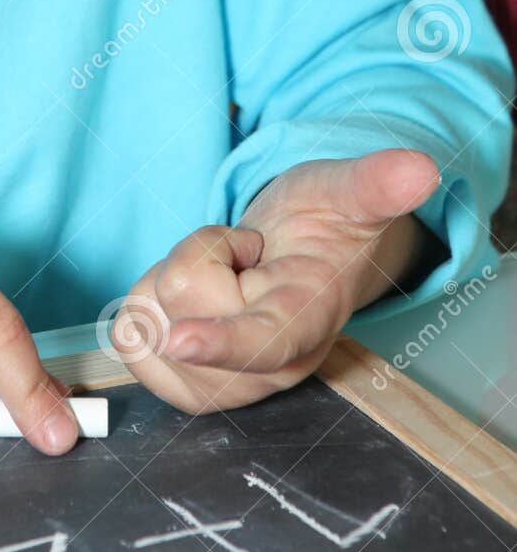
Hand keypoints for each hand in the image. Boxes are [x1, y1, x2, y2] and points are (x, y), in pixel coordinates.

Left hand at [115, 148, 440, 411]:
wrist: (300, 250)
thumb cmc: (323, 221)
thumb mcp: (347, 191)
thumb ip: (376, 183)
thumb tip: (422, 169)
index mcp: (308, 322)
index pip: (263, 344)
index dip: (221, 342)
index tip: (180, 337)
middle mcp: (266, 368)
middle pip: (184, 311)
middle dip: (197, 259)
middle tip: (243, 252)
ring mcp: (221, 382)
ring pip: (149, 323)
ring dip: (169, 282)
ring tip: (218, 273)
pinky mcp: (181, 380)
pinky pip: (130, 335)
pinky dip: (144, 305)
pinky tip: (186, 296)